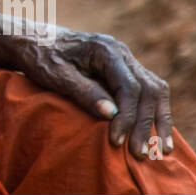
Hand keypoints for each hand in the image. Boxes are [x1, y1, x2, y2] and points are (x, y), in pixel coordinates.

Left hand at [12, 28, 173, 159]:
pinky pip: (149, 91)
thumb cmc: (40, 57)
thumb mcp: (55, 75)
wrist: (32, 40)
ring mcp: (125, 59)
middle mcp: (121, 52)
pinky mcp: (124, 70)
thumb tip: (111, 114)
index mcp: (105, 49)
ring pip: (155, 90)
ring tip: (163, 150)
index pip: (129, 87)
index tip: (117, 141)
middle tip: (139, 154)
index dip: (127, 117)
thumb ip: (83, 92)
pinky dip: (155, 112)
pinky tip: (158, 135)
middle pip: (148, 90)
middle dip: (146, 124)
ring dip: (159, 120)